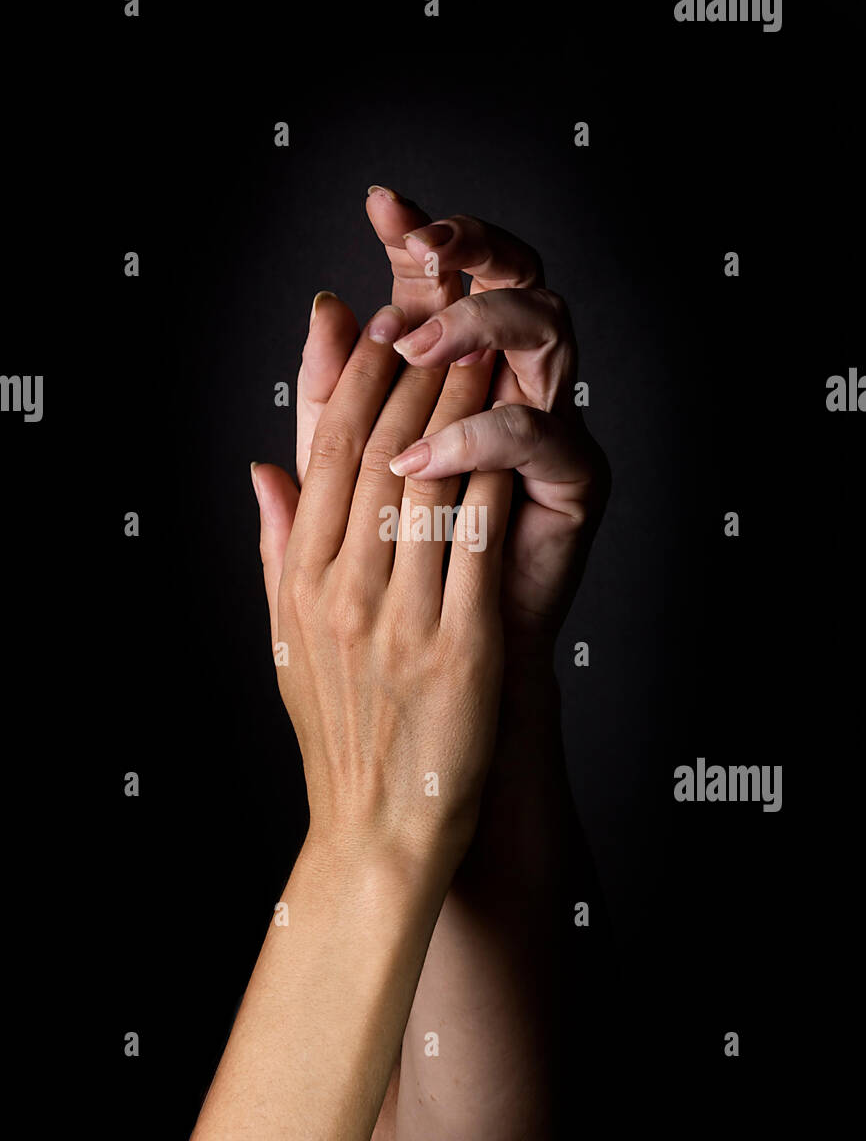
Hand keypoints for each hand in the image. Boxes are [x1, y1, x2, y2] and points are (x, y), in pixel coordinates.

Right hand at [252, 303, 511, 879]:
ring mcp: (399, 618)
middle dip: (408, 373)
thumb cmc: (341, 730)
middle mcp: (342, 591)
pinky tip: (512, 435)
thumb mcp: (287, 637)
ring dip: (456, 408)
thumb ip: (278, 545)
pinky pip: (478, 543)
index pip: (326, 457)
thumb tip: (264, 466)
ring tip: (480, 352)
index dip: (353, 382)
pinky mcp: (459, 646)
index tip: (378, 329)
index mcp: (301, 581)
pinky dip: (493, 479)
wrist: (380, 825)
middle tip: (437, 315)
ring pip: (428, 485)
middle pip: (376, 454)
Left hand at [363, 187, 610, 659]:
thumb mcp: (342, 469)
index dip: (418, 237)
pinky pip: (539, 433)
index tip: (382, 204)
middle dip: (472, 248)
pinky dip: (478, 436)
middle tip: (419, 248)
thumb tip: (323, 307)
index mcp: (454, 368)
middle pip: (519, 276)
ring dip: (477, 325)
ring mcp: (550, 421)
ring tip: (415, 347)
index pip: (447, 280)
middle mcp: (511, 380)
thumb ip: (332, 395)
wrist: (438, 658)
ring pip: (546, 328)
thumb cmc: (393, 564)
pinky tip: (422, 457)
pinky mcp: (574, 477)